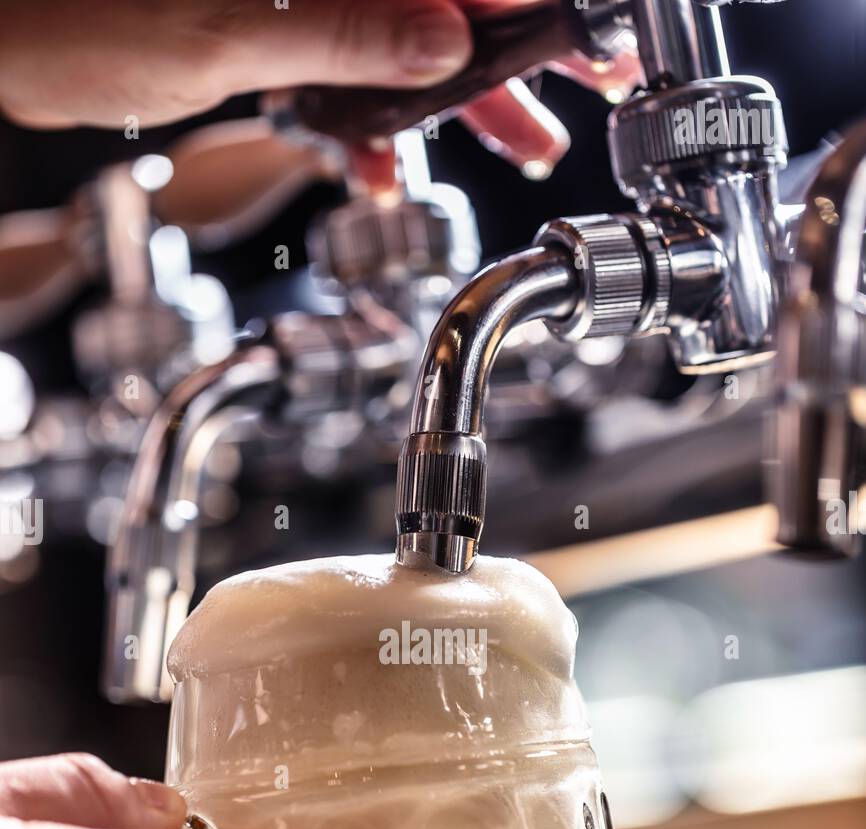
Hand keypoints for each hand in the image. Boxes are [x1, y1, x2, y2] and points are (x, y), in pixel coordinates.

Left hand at [0, 1, 638, 170]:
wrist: (8, 44)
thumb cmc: (79, 16)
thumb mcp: (225, 34)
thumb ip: (348, 33)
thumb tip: (448, 39)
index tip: (588, 27)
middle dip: (516, 47)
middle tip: (587, 87)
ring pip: (408, 35)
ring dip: (460, 96)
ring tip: (522, 143)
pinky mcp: (275, 28)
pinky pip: (348, 70)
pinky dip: (373, 120)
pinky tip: (388, 165)